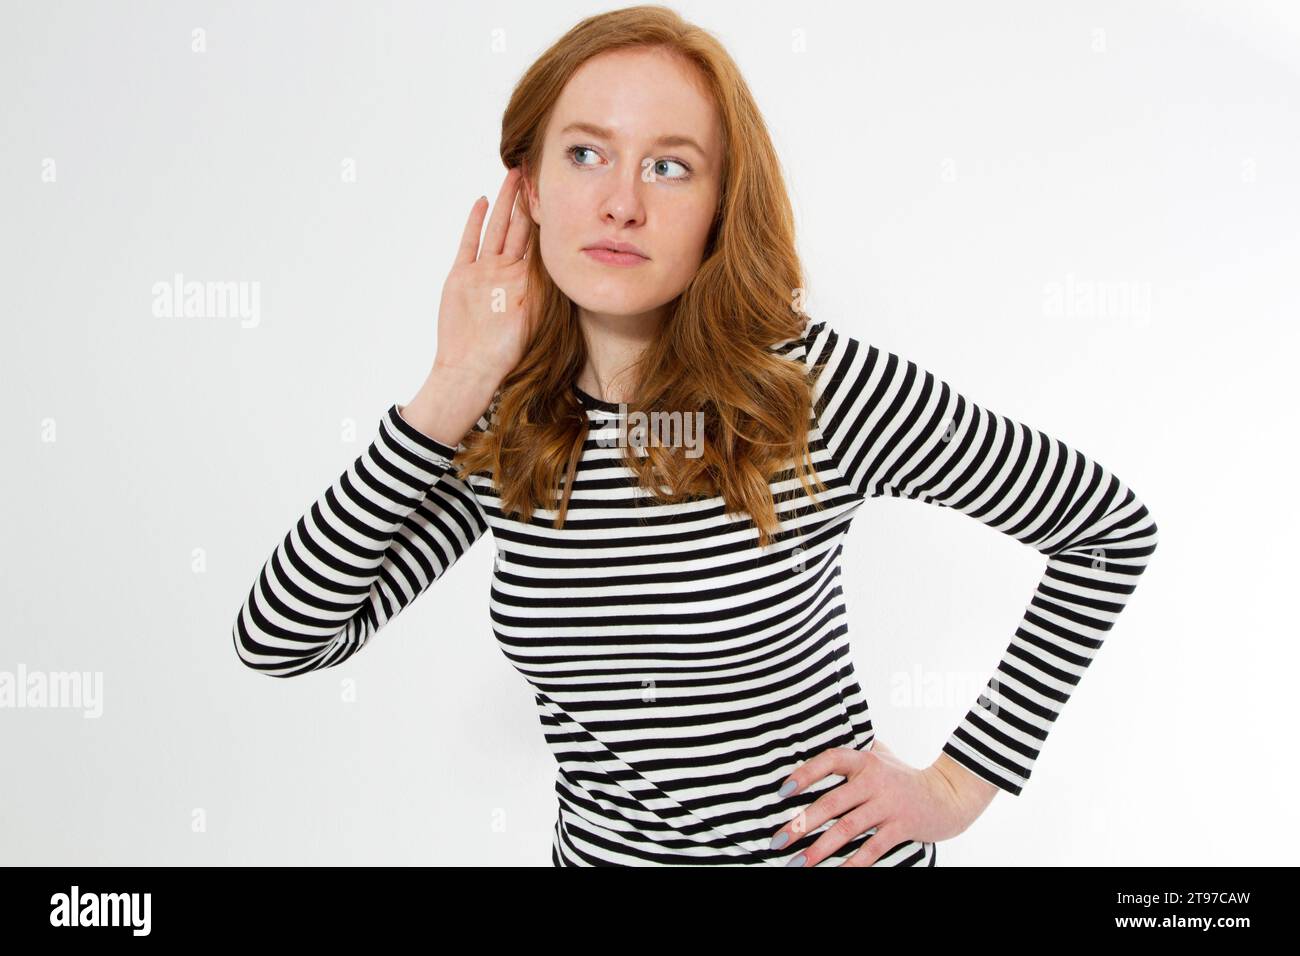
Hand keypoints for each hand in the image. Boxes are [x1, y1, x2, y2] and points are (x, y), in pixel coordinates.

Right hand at [432, 165, 535, 388]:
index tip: (557, 191)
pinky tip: (482, 201)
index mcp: (528, 281)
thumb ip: (543, 282)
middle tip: (535, 171)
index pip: (540, 241)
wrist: (471, 366)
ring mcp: (483, 271)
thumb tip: (560, 252)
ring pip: (497, 228)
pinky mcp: (461, 274)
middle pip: (520, 228)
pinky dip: (476, 222)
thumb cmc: (507, 349)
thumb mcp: (535, 312)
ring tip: (513, 175)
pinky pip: (470, 242)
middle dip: (527, 201)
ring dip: (505, 202)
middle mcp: (507, 272)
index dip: (548, 216)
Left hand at [770, 738, 998, 866]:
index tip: (782, 791)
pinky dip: (853, 863)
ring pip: (847, 829)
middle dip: (801, 823)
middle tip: (778, 840)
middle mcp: (875, 781)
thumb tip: (812, 744)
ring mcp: (888, 805)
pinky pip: (872, 849)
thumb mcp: (880, 756)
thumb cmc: (903, 776)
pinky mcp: (901, 828)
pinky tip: (836, 873)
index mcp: (865, 760)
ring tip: (797, 863)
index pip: (830, 761)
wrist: (947, 795)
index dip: (805, 774)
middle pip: (832, 802)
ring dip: (820, 849)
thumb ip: (853, 753)